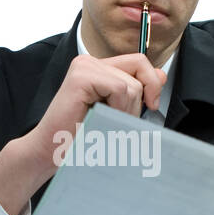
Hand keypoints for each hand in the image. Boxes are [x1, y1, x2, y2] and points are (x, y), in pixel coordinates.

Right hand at [31, 52, 166, 169]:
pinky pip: (120, 88)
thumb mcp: (119, 111)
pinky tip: (102, 119)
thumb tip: (161, 74)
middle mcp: (90, 62)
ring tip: (106, 123)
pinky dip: (118, 109)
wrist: (52, 152)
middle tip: (123, 120)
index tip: (150, 106)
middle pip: (140, 66)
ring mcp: (84, 66)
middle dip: (139, 99)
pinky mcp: (81, 77)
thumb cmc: (83, 136)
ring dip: (126, 111)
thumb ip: (138, 91)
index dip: (151, 83)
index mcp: (98, 67)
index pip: (139, 62)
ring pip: (131, 83)